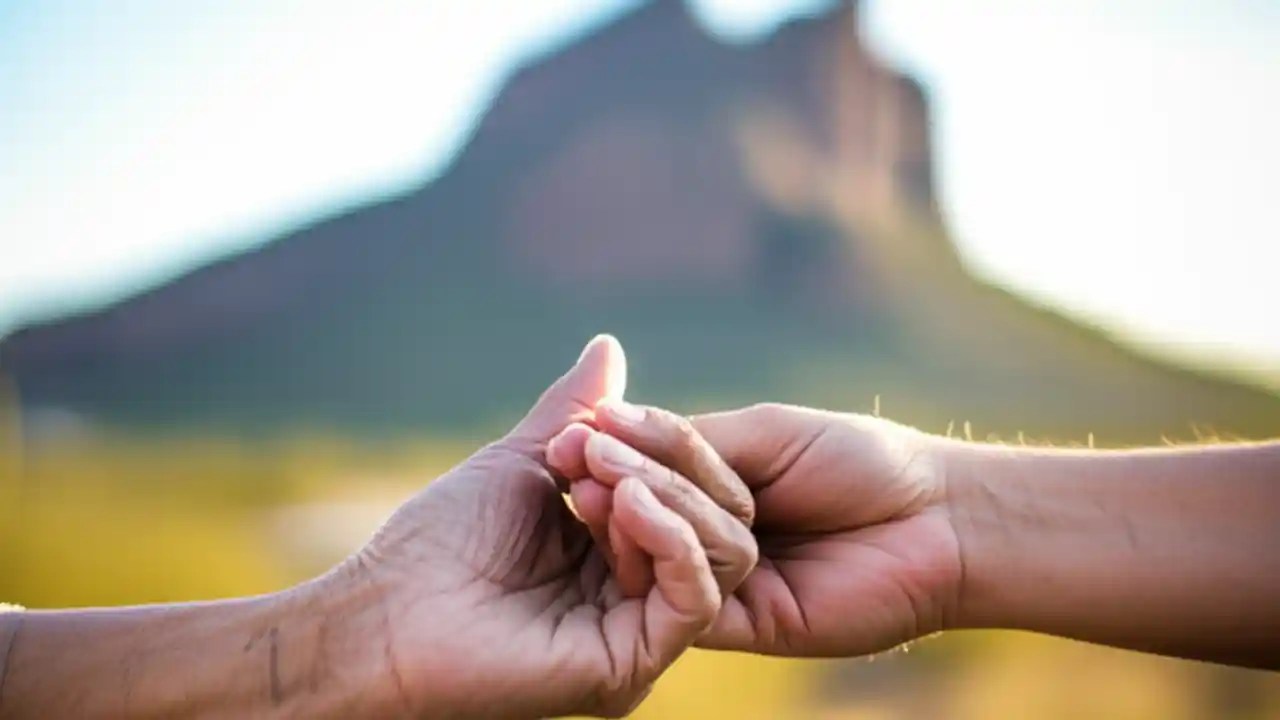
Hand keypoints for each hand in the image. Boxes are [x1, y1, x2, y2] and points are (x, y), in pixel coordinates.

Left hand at [314, 336, 756, 717]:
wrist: (387, 612)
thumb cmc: (441, 542)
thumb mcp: (526, 461)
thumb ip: (579, 412)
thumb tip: (609, 346)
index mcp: (623, 546)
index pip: (696, 487)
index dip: (665, 443)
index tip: (595, 422)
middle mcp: (642, 591)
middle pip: (722, 516)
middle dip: (665, 463)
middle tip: (588, 446)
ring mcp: (641, 629)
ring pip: (720, 552)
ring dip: (664, 494)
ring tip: (593, 476)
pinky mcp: (632, 664)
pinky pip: (694, 598)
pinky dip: (671, 537)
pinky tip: (625, 502)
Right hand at [578, 402, 960, 656]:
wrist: (935, 516)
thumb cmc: (858, 460)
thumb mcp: (763, 433)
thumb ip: (688, 439)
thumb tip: (610, 418)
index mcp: (713, 489)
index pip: (643, 474)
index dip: (610, 452)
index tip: (571, 428)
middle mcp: (709, 538)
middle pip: (640, 516)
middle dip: (613, 480)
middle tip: (572, 453)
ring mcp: (724, 584)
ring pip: (656, 555)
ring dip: (635, 511)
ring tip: (604, 478)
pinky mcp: (744, 625)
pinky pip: (688, 598)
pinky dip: (665, 556)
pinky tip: (644, 520)